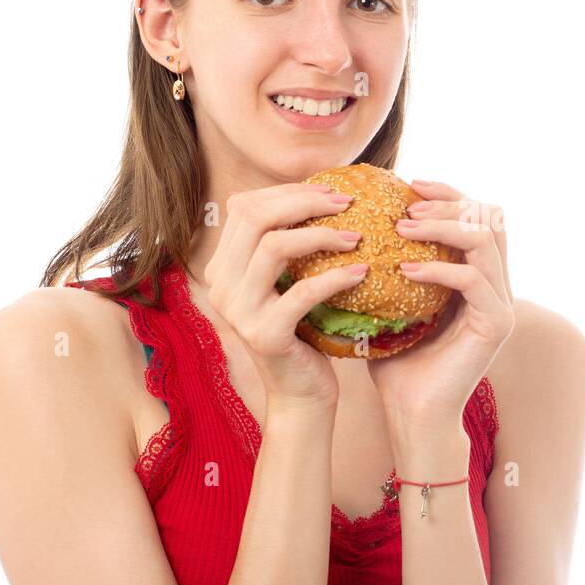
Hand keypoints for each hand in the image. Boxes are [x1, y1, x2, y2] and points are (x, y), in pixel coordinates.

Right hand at [202, 182, 369, 413]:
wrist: (301, 394)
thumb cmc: (304, 332)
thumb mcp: (289, 283)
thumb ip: (289, 244)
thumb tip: (327, 192)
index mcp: (222, 267)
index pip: (244, 206)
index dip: (287, 191)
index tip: (330, 190)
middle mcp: (221, 285)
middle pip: (254, 217)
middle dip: (304, 202)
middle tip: (347, 204)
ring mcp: (239, 311)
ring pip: (273, 247)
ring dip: (321, 235)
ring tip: (357, 237)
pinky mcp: (264, 335)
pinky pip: (302, 293)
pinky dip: (336, 277)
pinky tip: (362, 271)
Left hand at [366, 179, 515, 435]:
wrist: (412, 414)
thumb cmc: (397, 362)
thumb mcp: (390, 303)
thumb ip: (389, 265)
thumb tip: (352, 224)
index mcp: (478, 276)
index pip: (477, 215)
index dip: (448, 192)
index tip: (409, 183)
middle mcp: (497, 286)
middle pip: (491, 218)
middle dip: (449, 200)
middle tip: (408, 202)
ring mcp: (502, 304)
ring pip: (485, 240)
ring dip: (443, 226)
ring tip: (404, 226)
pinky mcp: (497, 324)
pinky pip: (472, 280)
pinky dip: (439, 267)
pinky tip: (405, 268)